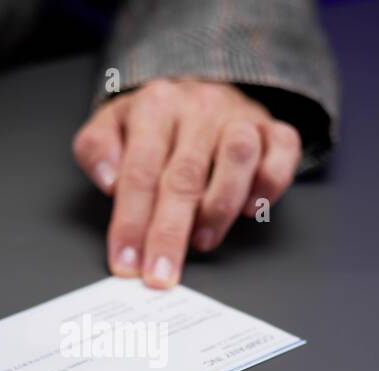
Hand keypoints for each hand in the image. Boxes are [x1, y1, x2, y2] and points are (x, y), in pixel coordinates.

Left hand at [72, 79, 301, 287]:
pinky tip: (249, 209)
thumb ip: (96, 150)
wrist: (199, 88)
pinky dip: (270, 184)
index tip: (127, 263)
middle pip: (185, 175)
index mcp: (155, 105)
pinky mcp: (273, 128)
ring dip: (220, 207)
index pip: (140, 170)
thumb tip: (108, 181)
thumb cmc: (156, 121)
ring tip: (202, 241)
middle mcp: (200, 107)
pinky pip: (282, 152)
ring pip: (238, 157)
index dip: (131, 222)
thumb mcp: (111, 125)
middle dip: (170, 233)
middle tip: (161, 274)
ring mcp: (240, 116)